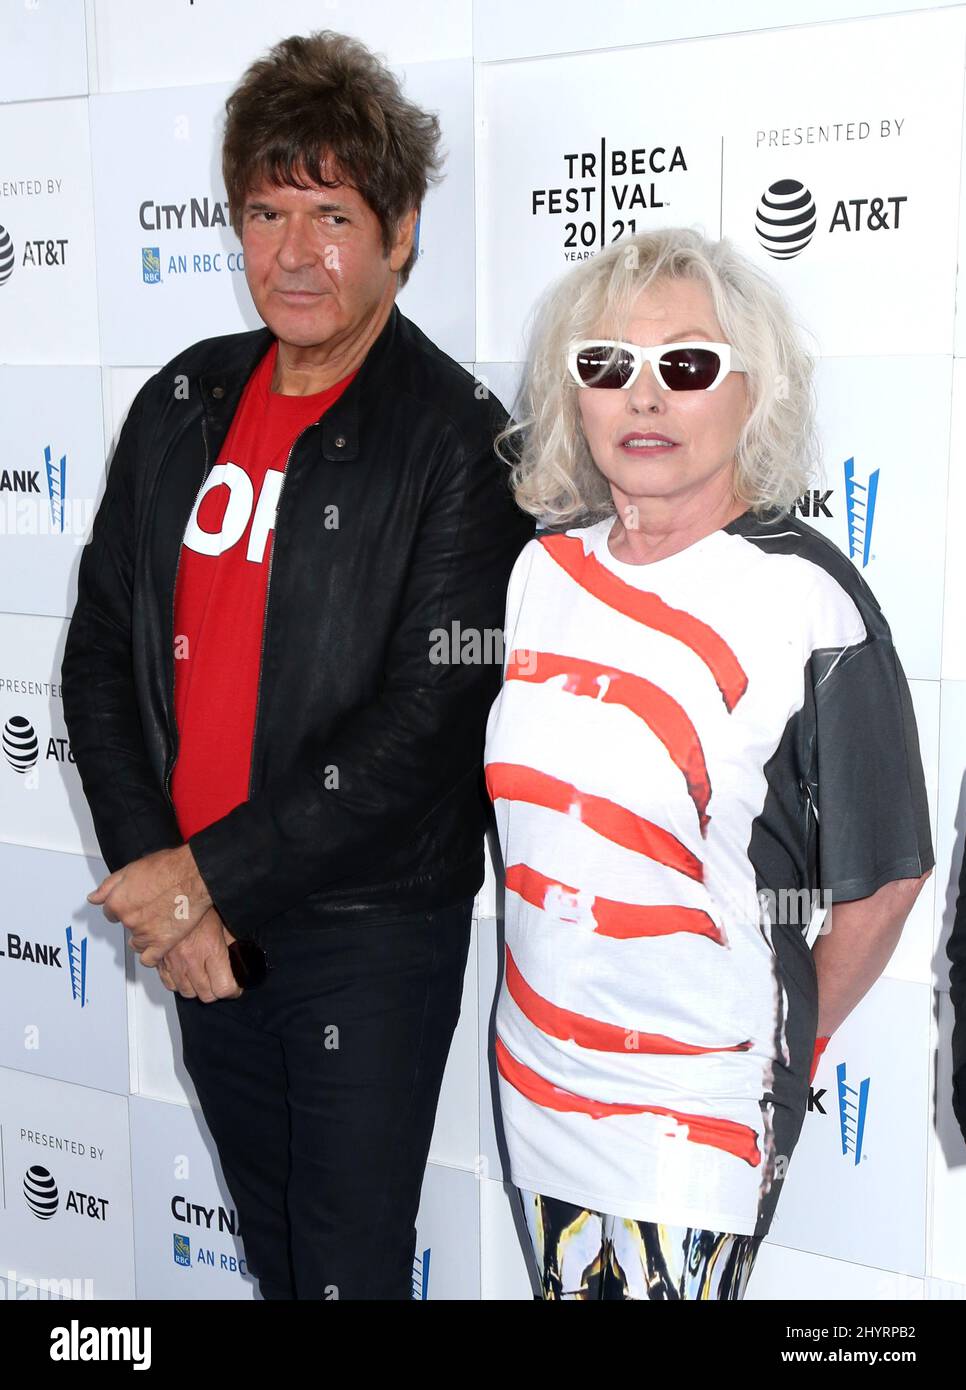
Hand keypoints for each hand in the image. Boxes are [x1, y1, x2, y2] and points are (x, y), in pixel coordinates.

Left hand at [87, 845, 213, 967]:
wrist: (193, 875)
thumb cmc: (168, 868)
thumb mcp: (132, 869)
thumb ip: (108, 885)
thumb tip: (93, 897)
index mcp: (118, 902)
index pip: (110, 912)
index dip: (122, 907)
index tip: (132, 904)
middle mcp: (128, 919)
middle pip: (126, 927)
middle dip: (136, 919)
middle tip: (151, 909)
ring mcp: (145, 933)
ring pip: (136, 943)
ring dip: (144, 935)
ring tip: (159, 922)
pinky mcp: (162, 943)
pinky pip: (149, 959)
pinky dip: (152, 955)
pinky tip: (158, 945)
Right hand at [156, 908, 242, 1001]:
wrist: (175, 895)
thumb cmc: (199, 906)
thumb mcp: (224, 924)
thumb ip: (232, 944)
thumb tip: (241, 958)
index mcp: (211, 949)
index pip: (224, 987)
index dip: (234, 991)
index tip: (236, 988)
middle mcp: (191, 959)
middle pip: (206, 995)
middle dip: (217, 991)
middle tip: (221, 982)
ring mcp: (174, 962)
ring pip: (187, 993)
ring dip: (197, 989)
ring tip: (204, 978)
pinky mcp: (160, 961)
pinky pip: (170, 985)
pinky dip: (178, 984)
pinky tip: (186, 974)